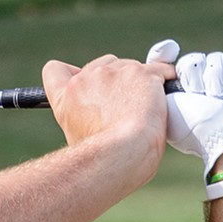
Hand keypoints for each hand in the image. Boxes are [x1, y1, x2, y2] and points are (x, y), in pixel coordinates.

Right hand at [40, 52, 170, 179]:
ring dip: (139, 82)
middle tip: (126, 105)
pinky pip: (160, 69)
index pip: (55, 70)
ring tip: (147, 108)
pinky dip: (165, 78)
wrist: (125, 152)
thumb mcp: (78, 137)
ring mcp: (115, 72)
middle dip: (115, 80)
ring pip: (131, 66)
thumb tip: (96, 118)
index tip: (86, 84)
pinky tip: (167, 92)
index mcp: (66, 96)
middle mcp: (87, 78)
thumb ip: (83, 117)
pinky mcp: (142, 73)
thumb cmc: (104, 157)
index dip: (70, 74)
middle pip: (102, 64)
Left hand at [146, 39, 222, 183]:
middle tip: (196, 89)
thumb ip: (156, 88)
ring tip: (217, 95)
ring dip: (213, 76)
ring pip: (214, 60)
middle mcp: (201, 89)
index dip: (167, 54)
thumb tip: (154, 64)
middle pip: (192, 60)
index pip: (170, 66)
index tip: (169, 49)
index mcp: (179, 95)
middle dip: (192, 71)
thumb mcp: (167, 110)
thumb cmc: (196, 130)